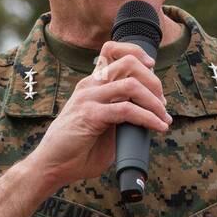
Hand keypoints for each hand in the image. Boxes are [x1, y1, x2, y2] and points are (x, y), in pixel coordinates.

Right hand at [30, 39, 171, 188]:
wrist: (53, 166)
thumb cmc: (78, 150)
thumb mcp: (105, 126)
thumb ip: (122, 116)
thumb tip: (150, 115)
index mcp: (92, 84)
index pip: (112, 50)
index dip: (136, 53)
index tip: (152, 69)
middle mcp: (90, 85)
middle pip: (128, 63)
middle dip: (153, 81)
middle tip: (162, 104)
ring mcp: (88, 98)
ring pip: (131, 85)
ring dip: (154, 101)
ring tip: (163, 118)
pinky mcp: (90, 115)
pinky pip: (126, 110)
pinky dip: (148, 118)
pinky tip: (158, 127)